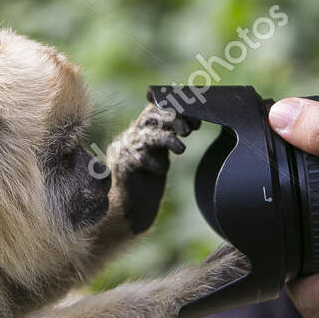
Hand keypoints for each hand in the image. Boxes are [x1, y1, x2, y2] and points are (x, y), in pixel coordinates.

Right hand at [109, 104, 198, 234]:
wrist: (132, 208)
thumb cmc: (149, 180)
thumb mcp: (163, 154)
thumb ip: (170, 136)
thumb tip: (193, 121)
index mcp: (141, 130)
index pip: (156, 109)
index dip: (177, 111)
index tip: (196, 122)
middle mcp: (131, 136)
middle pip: (150, 117)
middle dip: (172, 119)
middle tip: (188, 131)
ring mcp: (124, 151)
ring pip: (146, 136)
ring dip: (167, 139)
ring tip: (181, 149)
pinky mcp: (122, 167)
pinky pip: (138, 159)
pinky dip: (153, 163)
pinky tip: (161, 171)